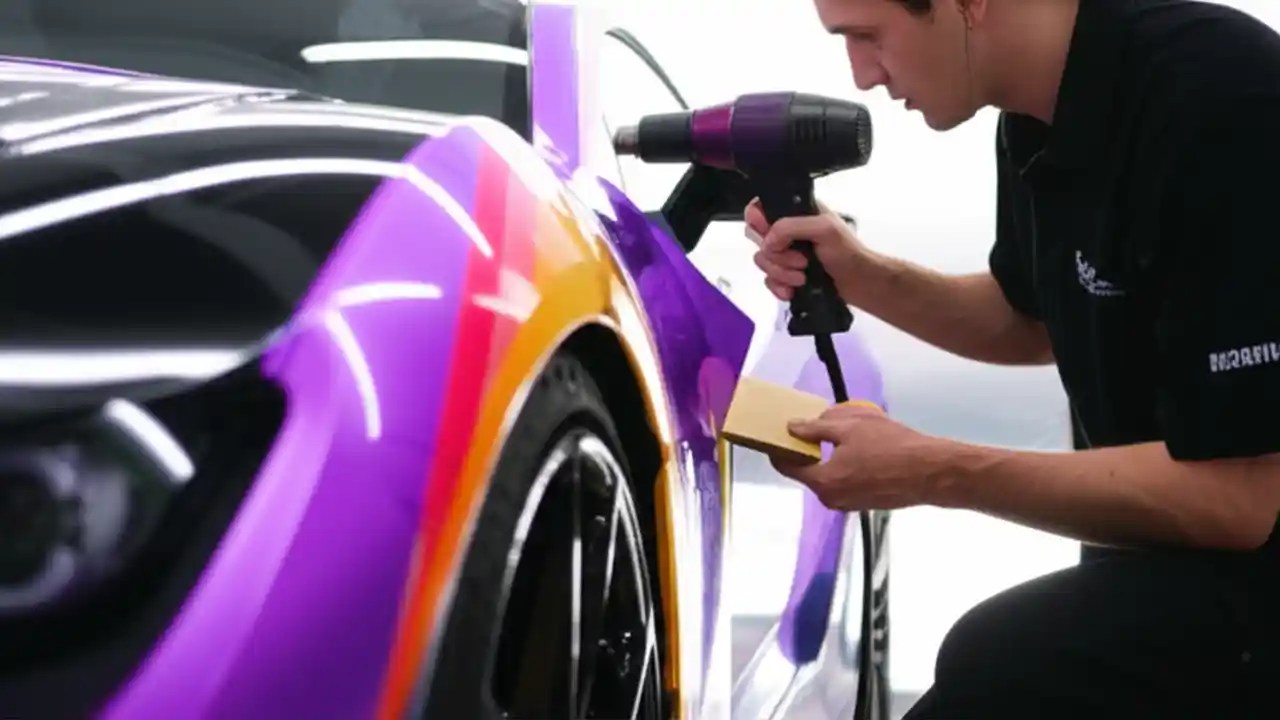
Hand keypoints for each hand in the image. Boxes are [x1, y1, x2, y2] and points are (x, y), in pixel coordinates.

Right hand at [744, 197, 867, 303]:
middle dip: (776, 254)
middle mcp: (787, 231)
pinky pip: (768, 281)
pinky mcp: (785, 275)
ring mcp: (785, 254)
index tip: (767, 233)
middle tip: (800, 259)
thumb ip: (791, 227)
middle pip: (757, 238)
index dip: (757, 220)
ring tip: (803, 276)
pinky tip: (793, 290)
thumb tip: (767, 242)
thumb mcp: (824, 229)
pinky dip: (779, 287)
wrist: (859, 284)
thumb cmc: (847, 252)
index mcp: (795, 212)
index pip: (760, 207)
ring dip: (782, 273)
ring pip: (763, 262)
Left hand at [771, 402, 945, 511]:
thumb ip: (816, 428)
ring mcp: (850, 504)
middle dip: (807, 449)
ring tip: (842, 432)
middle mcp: (832, 499)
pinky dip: (846, 465)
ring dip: (829, 456)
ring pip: (829, 476)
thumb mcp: (850, 427)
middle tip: (812, 426)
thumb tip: (792, 428)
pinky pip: (846, 481)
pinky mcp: (866, 503)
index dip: (778, 448)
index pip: (787, 466)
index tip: (776, 433)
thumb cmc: (891, 446)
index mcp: (824, 482)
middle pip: (808, 471)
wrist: (932, 472)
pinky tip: (861, 448)